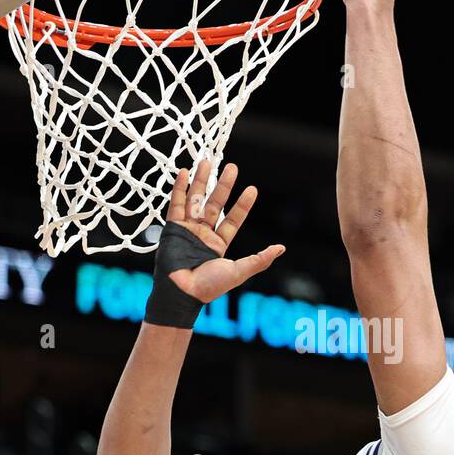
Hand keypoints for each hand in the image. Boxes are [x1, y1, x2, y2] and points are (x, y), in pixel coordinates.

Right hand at [166, 157, 284, 302]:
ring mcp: (187, 229)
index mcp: (218, 244)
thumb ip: (259, 259)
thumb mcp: (239, 271)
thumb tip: (281, 248)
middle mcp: (203, 234)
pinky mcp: (172, 228)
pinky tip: (184, 173)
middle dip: (222, 185)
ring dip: (200, 180)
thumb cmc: (209, 287)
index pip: (233, 219)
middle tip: (232, 167)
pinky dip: (179, 189)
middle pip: (214, 204)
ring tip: (206, 161)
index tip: (252, 189)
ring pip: (195, 200)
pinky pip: (175, 205)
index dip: (242, 205)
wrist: (182, 293)